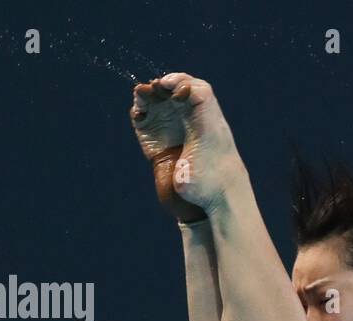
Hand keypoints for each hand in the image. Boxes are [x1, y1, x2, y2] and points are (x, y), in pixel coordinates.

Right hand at [130, 72, 244, 219]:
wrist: (204, 208)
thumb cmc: (214, 173)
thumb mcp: (211, 134)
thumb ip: (202, 105)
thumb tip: (186, 84)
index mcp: (205, 117)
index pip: (191, 88)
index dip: (179, 80)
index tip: (170, 84)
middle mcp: (187, 123)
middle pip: (170, 93)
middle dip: (161, 86)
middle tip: (156, 87)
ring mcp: (170, 134)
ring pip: (154, 105)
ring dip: (146, 96)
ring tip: (143, 93)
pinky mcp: (155, 146)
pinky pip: (142, 123)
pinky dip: (138, 112)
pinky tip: (138, 110)